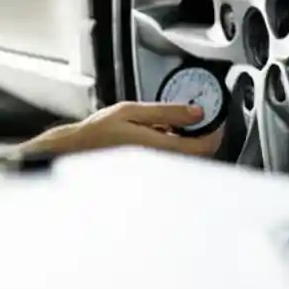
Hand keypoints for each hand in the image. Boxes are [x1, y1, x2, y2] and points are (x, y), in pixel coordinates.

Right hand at [18, 101, 223, 157]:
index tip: (215, 118)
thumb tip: (196, 112)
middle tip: (197, 118)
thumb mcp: (132, 111)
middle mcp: (161, 167)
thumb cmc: (96, 134)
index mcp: (158, 150)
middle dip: (203, 135)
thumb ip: (167, 112)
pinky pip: (174, 163)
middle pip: (200, 156)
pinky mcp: (150, 177)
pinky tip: (162, 138)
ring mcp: (157, 174)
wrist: (73, 153)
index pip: (204, 147)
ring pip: (187, 160)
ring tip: (175, 126)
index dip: (215, 131)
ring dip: (189, 142)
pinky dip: (176, 149)